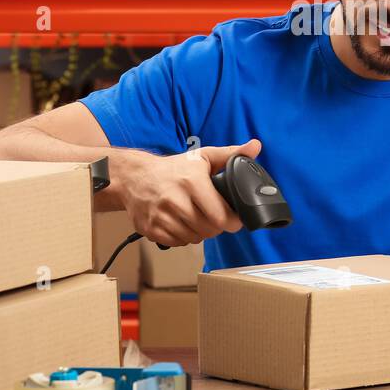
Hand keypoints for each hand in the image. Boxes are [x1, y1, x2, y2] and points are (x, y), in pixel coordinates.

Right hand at [112, 139, 261, 246]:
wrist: (134, 177)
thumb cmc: (173, 168)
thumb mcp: (203, 157)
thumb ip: (231, 154)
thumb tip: (256, 146)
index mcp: (192, 182)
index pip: (221, 217)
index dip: (232, 221)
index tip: (234, 218)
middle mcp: (175, 201)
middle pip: (209, 230)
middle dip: (216, 226)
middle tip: (215, 216)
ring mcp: (161, 217)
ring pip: (194, 239)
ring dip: (200, 232)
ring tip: (197, 218)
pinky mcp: (151, 229)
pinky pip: (178, 243)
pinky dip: (184, 237)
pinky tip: (182, 223)